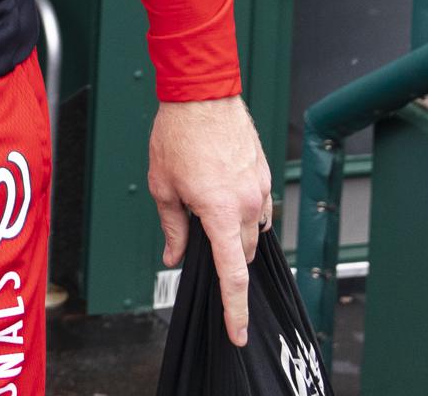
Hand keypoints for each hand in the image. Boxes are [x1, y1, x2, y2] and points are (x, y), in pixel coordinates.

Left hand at [149, 96, 276, 347]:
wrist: (201, 94)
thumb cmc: (179, 134)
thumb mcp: (163, 186)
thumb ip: (172, 228)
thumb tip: (174, 255)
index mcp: (221, 212)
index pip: (233, 275)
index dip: (235, 310)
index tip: (238, 332)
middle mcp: (247, 203)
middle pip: (243, 254)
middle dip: (227, 260)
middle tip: (201, 244)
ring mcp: (260, 187)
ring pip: (254, 231)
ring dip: (236, 234)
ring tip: (209, 212)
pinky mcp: (264, 174)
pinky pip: (260, 208)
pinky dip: (245, 213)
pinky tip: (225, 198)